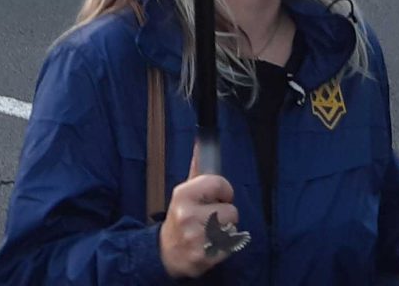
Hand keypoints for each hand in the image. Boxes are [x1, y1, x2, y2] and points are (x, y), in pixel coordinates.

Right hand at [159, 155, 241, 277]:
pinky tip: (211, 246)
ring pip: (232, 229)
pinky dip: (225, 247)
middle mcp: (188, 215)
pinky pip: (230, 247)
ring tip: (211, 232)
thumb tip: (202, 141)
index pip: (220, 184)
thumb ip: (197, 168)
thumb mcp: (184, 192)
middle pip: (231, 210)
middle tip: (210, 219)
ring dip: (226, 232)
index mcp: (183, 194)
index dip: (224, 192)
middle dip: (225, 215)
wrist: (165, 252)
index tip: (218, 198)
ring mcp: (195, 238)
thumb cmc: (180, 217)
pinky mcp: (203, 257)